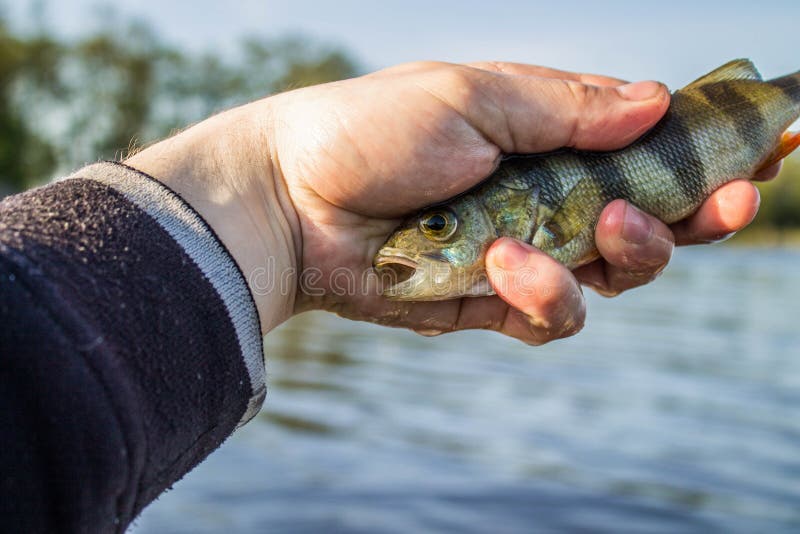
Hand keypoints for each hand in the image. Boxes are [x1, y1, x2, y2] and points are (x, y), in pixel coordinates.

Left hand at [128, 61, 767, 342]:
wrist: (292, 197)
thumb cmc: (372, 130)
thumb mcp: (475, 95)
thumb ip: (568, 105)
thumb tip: (655, 101)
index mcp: (551, 138)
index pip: (649, 147)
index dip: (713, 149)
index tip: (776, 142)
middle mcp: (547, 197)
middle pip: (655, 221)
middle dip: (700, 215)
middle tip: (728, 203)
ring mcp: (525, 253)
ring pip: (617, 276)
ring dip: (622, 257)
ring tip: (588, 233)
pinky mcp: (493, 302)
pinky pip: (556, 315)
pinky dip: (547, 295)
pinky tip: (509, 266)